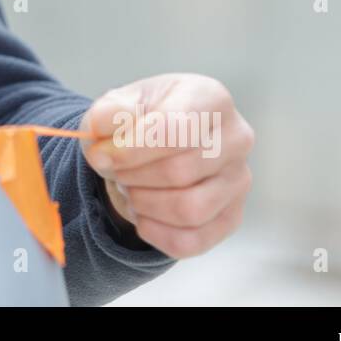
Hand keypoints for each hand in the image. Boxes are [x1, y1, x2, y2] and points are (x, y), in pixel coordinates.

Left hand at [79, 73, 253, 258]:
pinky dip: (155, 233)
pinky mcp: (232, 217)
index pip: (175, 130)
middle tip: (114, 170)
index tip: (101, 156)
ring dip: (144, 204)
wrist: (154, 147)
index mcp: (211, 99)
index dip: (131, 150)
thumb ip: (108, 112)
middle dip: (133, 176)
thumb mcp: (117, 106)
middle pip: (179, 172)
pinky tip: (141, 214)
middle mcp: (236, 138)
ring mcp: (239, 180)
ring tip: (130, 188)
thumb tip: (103, 124)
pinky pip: (192, 241)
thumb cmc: (139, 121)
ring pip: (189, 210)